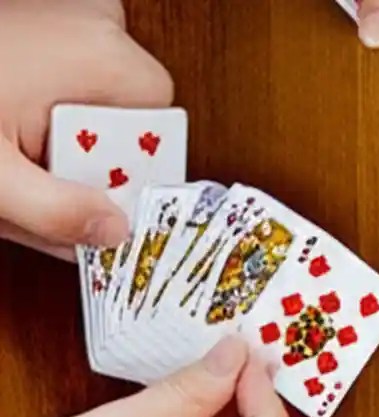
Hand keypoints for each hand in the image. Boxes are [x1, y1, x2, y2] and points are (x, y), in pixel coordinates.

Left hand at [0, 0, 172, 260]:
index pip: (162, 126)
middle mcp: (92, 24)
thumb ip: (56, 213)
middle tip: (35, 179)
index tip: (93, 199)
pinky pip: (64, 75)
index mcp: (99, 57)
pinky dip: (38, 110)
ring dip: (60, 139)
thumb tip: (114, 232)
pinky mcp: (38, 20)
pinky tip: (4, 132)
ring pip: (94, 98)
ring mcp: (63, 14)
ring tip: (9, 158)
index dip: (130, 172)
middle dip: (87, 160)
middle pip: (127, 113)